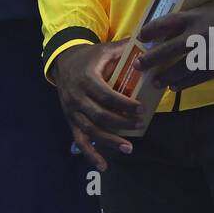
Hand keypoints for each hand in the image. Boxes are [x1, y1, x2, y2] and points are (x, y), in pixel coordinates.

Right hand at [51, 40, 143, 171]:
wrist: (63, 61)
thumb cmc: (90, 57)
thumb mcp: (105, 49)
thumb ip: (125, 49)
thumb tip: (150, 46)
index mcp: (86, 78)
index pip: (105, 95)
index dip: (123, 103)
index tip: (140, 109)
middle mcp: (77, 96)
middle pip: (99, 115)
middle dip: (121, 123)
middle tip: (139, 125)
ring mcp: (72, 110)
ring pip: (90, 130)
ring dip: (109, 141)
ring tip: (129, 148)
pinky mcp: (71, 120)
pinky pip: (80, 140)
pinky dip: (91, 155)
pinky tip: (104, 166)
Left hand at [135, 0, 213, 91]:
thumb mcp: (211, 5)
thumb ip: (194, 14)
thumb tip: (177, 24)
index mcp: (194, 16)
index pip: (164, 23)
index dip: (150, 31)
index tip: (140, 37)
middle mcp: (197, 35)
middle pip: (168, 49)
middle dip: (151, 59)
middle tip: (139, 65)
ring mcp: (208, 52)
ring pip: (182, 68)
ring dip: (167, 76)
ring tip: (156, 82)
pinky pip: (198, 77)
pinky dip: (185, 83)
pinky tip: (176, 86)